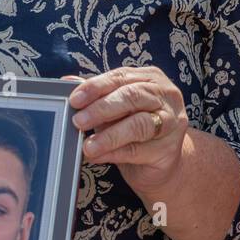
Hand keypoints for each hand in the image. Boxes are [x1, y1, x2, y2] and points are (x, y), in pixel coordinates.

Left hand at [67, 68, 188, 193]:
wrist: (162, 162)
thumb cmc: (136, 128)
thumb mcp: (116, 109)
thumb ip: (97, 95)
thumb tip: (68, 81)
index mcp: (151, 78)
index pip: (121, 77)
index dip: (96, 87)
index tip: (75, 99)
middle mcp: (166, 96)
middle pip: (133, 97)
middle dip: (102, 108)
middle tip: (79, 121)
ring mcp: (171, 123)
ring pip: (139, 125)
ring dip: (109, 135)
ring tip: (88, 145)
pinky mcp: (168, 149)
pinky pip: (138, 150)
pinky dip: (113, 153)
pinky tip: (97, 156)